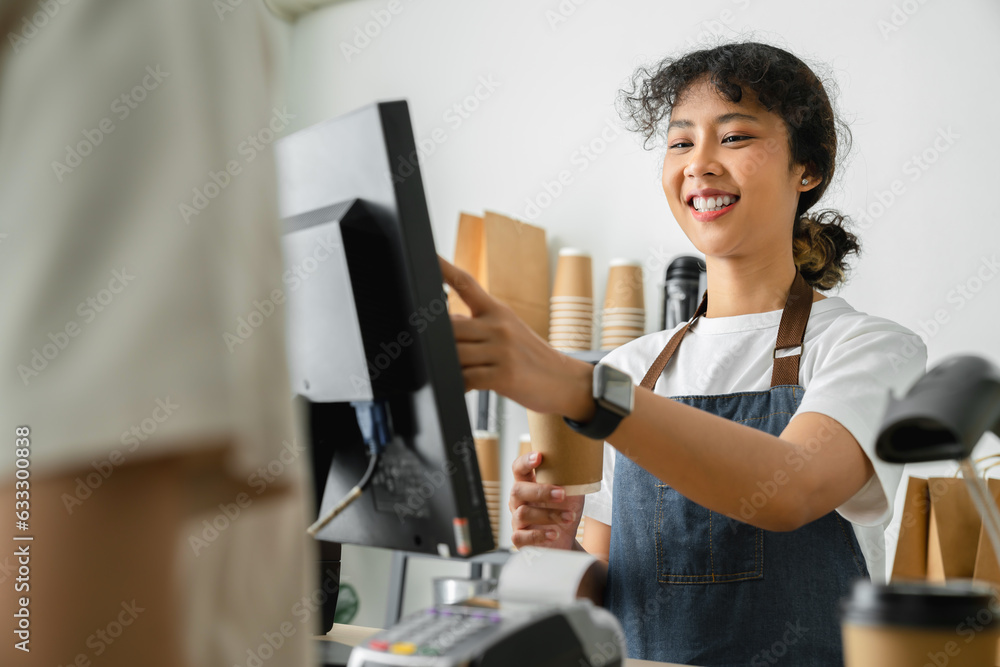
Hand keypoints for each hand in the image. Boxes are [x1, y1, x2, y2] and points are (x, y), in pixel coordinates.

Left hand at [438, 255, 595, 418]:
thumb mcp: (508, 331)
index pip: (466, 284)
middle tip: (435, 349)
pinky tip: (464, 386)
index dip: (444, 268)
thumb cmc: (531, 357)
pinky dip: (460, 385)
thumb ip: (477, 327)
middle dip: (438, 340)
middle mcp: (499, 326)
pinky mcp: (504, 375)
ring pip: (456, 354)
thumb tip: (445, 328)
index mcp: (497, 311)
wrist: (565, 380)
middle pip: (451, 326)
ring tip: (456, 371)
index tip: (428, 256)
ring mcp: (502, 350)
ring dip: (450, 365)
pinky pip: (467, 379)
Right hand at [509, 451, 584, 549]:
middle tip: (562, 494)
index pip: (519, 468)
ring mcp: (517, 520)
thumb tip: (582, 461)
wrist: (567, 539)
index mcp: (528, 484)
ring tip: (569, 518)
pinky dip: (539, 535)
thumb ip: (570, 478)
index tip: (539, 457)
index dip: (526, 461)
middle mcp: (519, 501)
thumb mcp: (571, 492)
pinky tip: (554, 534)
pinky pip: (520, 536)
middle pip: (517, 490)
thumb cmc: (566, 510)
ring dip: (548, 515)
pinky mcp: (519, 538)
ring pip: (523, 513)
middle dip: (541, 491)